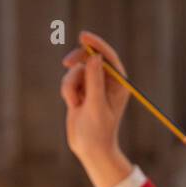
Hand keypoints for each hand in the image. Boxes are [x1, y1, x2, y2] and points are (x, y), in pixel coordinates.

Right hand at [60, 31, 134, 186]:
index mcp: (119, 84)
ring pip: (76, 70)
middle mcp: (108, 82)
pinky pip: (69, 80)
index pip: (108, 57)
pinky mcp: (81, 91)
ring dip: (71, 85)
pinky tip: (73, 106)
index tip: (83, 37)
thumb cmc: (98, 132)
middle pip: (90, 58)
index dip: (96, 45)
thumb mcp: (96, 106)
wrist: (90, 149)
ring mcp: (93, 86)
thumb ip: (95, 81)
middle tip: (66, 64)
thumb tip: (94, 58)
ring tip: (75, 104)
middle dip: (77, 61)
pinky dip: (67, 91)